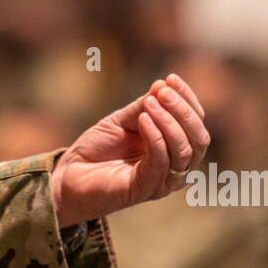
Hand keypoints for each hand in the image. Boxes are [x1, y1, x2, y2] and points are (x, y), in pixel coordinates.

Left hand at [50, 74, 208, 226]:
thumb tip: (163, 84)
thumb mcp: (122, 120)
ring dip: (169, 121)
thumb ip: (143, 106)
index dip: (188, 99)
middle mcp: (175, 168)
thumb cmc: (98, 149)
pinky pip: (161, 162)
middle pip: (199, 139)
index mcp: (174, 149)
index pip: (196, 123)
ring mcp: (163, 181)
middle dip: (184, 111)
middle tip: (164, 91)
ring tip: (150, 103)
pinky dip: (156, 137)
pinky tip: (143, 119)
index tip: (172, 78)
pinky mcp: (145, 189)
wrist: (69, 176)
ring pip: (185, 151)